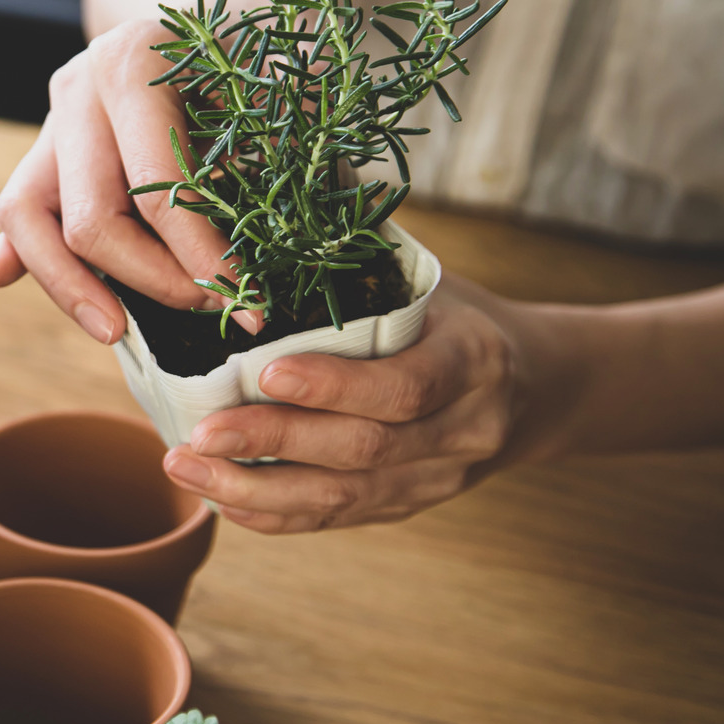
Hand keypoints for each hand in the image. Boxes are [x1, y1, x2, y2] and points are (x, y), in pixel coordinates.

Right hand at [0, 19, 260, 342]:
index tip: (245, 301)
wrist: (206, 1)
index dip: (202, 259)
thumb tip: (274, 240)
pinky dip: (13, 251)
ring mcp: (52, 118)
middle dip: (151, 281)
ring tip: (115, 332)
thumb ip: (275, 148)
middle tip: (208, 307)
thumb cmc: (252, 45)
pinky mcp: (44, 147)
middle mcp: (78, 89)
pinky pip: (19, 210)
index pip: (157, 193)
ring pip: (27, 218)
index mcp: (132, 66)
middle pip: (89, 220)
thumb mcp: (276, 79)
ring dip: (69, 287)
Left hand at [160, 275, 541, 532]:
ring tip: (186, 467)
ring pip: (343, 499)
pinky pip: (335, 520)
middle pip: (363, 449)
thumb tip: (274, 204)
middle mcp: (463, 431)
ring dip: (254, 489)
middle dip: (272, 443)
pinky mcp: (405, 508)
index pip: (405, 386)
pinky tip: (217, 496)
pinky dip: (273, 513)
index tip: (265, 373)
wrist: (537, 389)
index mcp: (475, 362)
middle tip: (199, 433)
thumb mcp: (431, 281)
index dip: (335, 386)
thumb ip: (362, 262)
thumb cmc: (457, 318)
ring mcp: (436, 479)